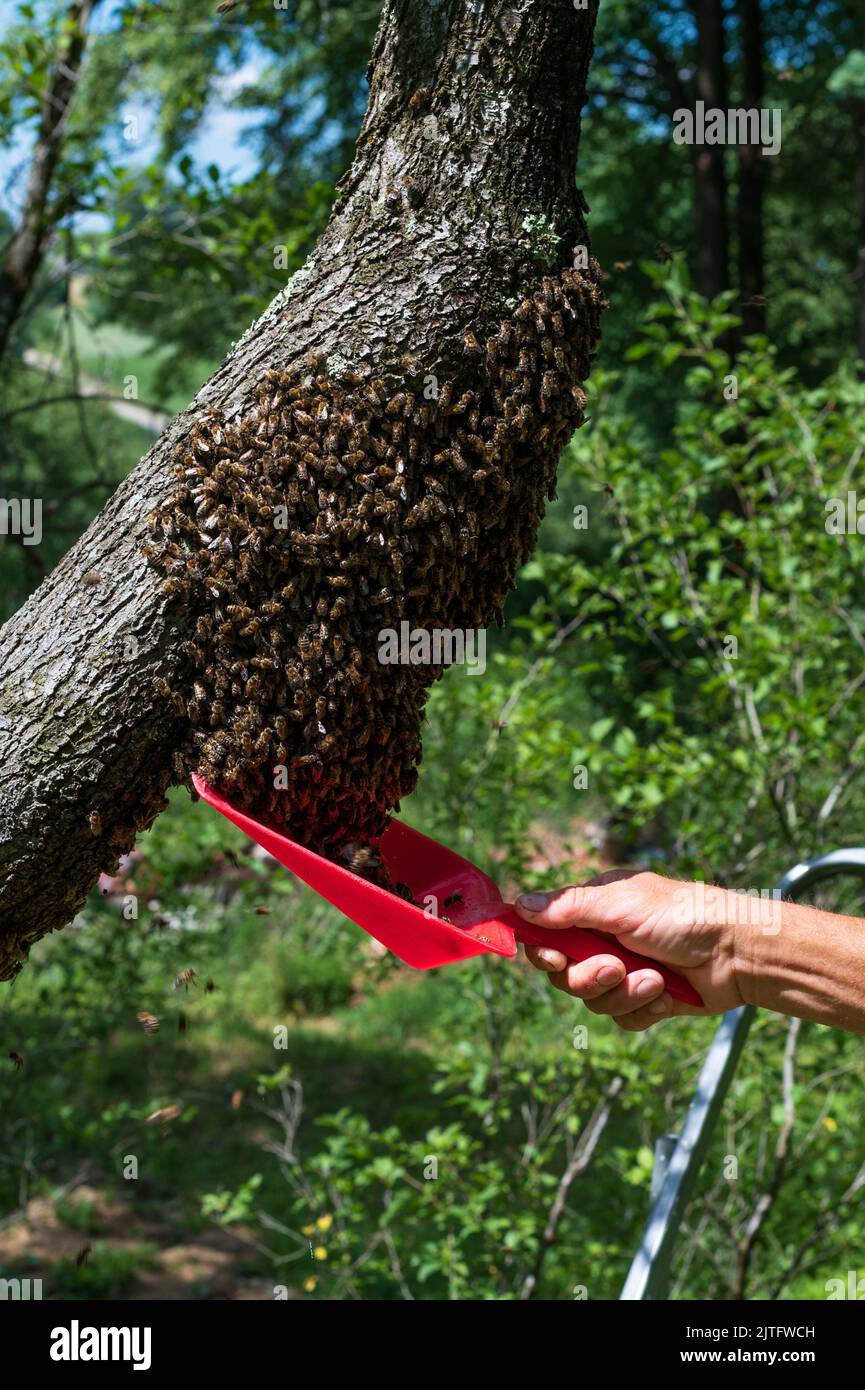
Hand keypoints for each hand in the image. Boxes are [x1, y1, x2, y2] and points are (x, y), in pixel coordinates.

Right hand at [516, 870, 746, 1030]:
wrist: (738, 953)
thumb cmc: (683, 916)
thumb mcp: (621, 906)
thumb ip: (569, 908)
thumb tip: (520, 905)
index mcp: (595, 909)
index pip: (547, 933)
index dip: (545, 952)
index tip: (555, 959)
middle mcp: (605, 940)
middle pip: (565, 974)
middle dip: (590, 977)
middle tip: (615, 968)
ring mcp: (625, 971)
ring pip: (594, 1000)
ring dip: (624, 993)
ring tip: (654, 979)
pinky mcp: (645, 1000)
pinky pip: (622, 1018)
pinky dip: (643, 1009)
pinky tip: (666, 994)